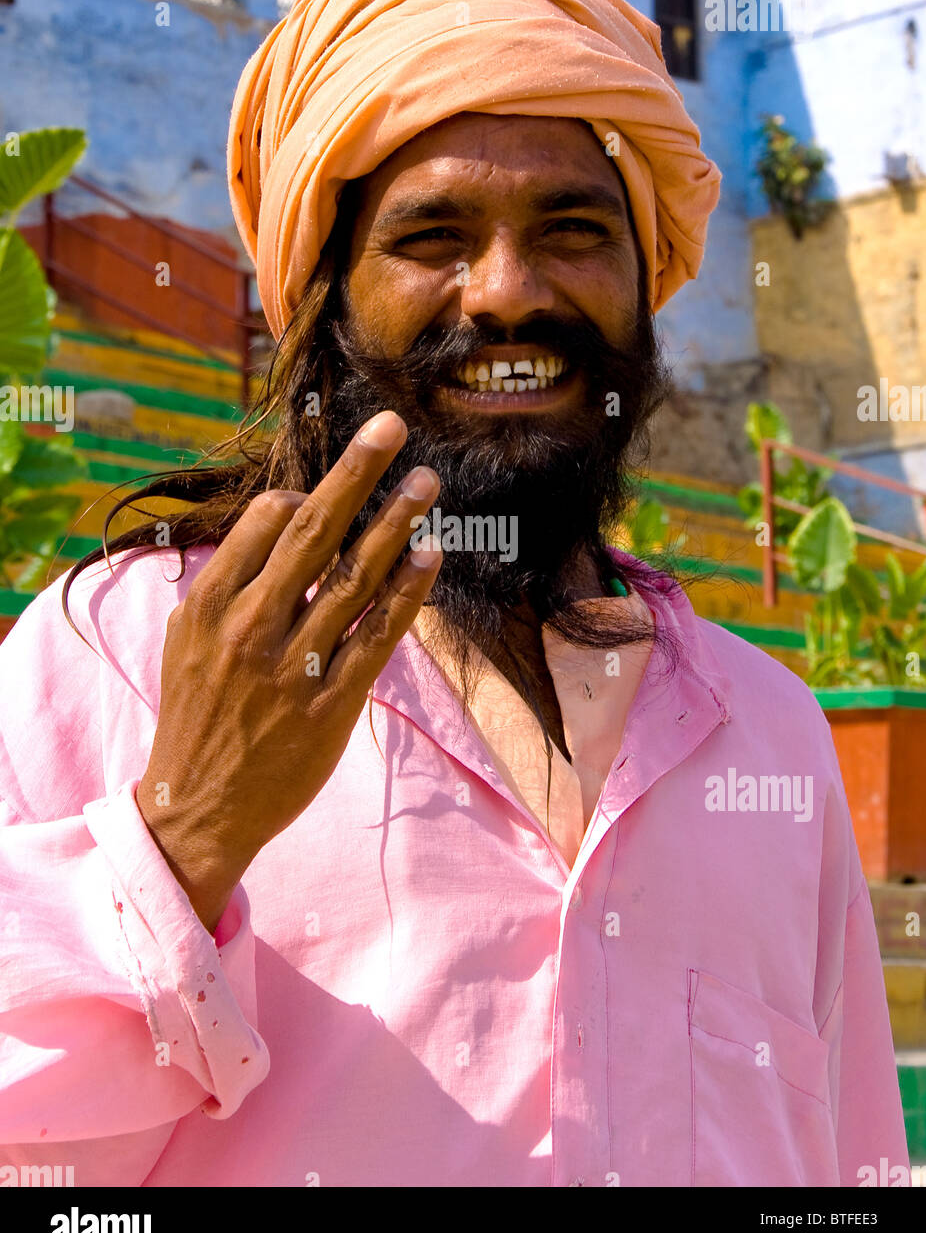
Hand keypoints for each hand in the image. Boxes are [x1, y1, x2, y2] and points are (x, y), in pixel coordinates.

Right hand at [135, 410, 440, 929]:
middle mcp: (250, 627)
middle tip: (392, 425)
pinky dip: (406, 593)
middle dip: (356, 472)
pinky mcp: (331, 704)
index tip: (329, 482)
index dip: (304, 490)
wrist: (199, 807)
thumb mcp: (189, 641)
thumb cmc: (199, 713)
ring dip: (395, 522)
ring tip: (427, 481)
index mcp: (210, 604)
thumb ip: (230, 582)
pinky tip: (430, 556)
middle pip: (313, 531)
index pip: (264, 520)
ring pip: (353, 578)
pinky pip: (377, 637)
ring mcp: (293, 666)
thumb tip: (281, 517)